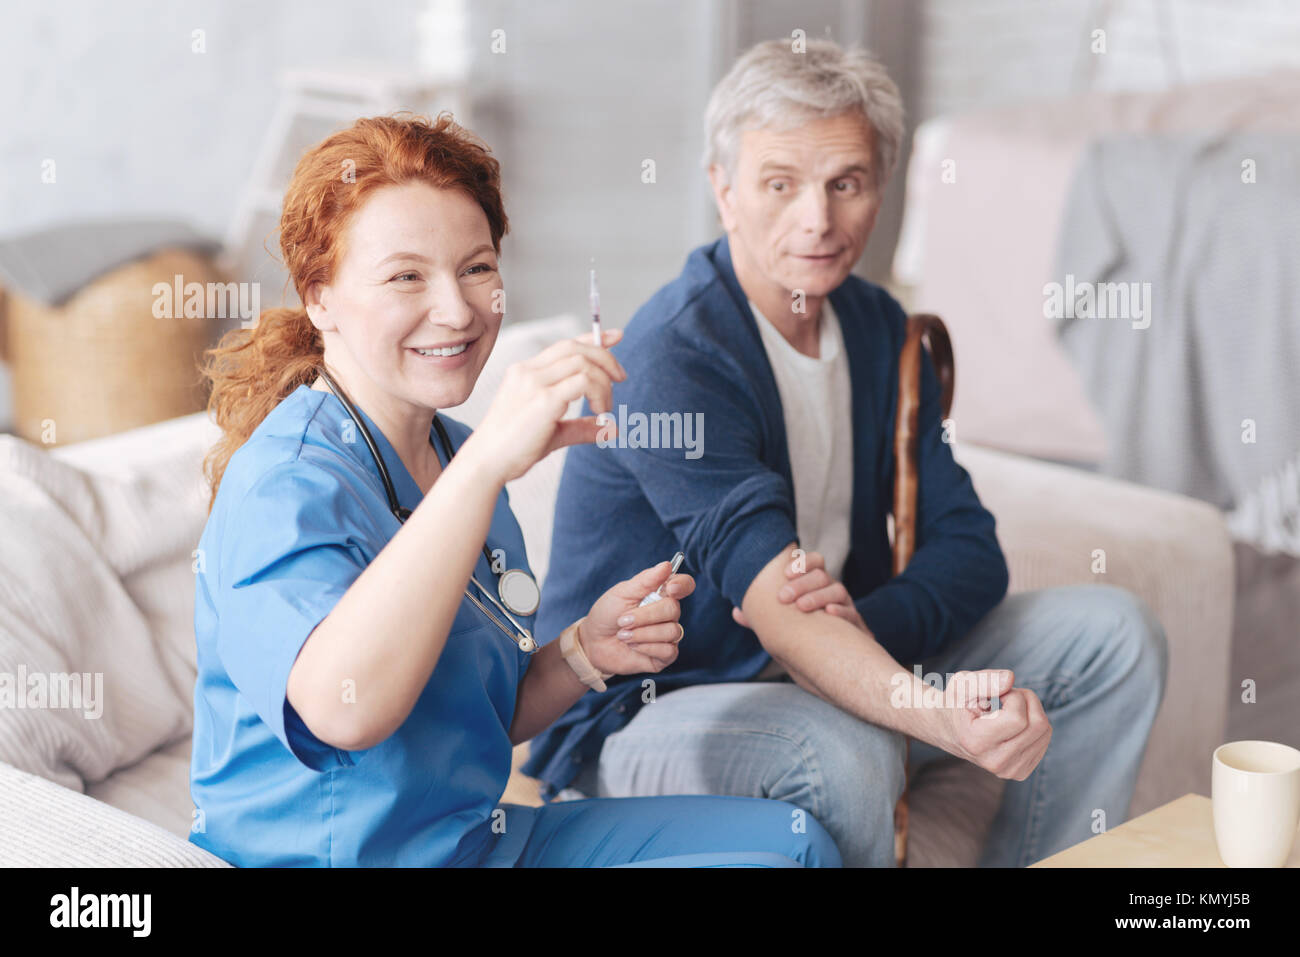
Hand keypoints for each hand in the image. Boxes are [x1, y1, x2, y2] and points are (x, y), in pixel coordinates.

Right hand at [460, 329, 626, 484]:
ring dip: (604, 382)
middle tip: (621, 378)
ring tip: (605, 408)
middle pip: (576, 347)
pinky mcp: (543, 399)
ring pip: (583, 362)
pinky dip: (599, 393)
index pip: (565, 345)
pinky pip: (583, 381)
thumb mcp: (553, 432)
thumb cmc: (514, 449)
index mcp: (525, 372)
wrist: (487, 463)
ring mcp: (534, 382)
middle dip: (605, 357)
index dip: (593, 338)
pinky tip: (599, 412)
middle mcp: (528, 371)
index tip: (616, 337)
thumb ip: (580, 427)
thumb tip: (611, 429)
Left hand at [578, 561, 695, 675]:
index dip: (682, 585)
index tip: (670, 589)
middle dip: (645, 616)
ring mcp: (668, 635)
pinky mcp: (664, 656)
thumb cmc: (607, 613)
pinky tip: (633, 646)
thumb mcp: (622, 593)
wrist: (593, 642)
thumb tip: (667, 565)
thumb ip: (645, 580)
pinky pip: (668, 651)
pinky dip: (647, 647)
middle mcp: (668, 614)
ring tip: (623, 635)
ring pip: (672, 631)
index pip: (685, 585)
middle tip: (623, 620)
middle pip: (674, 609)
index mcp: (661, 594)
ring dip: (643, 633)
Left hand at [731, 549, 865, 630]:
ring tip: (802, 606)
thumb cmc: (808, 632)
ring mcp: (846, 606)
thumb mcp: (785, 621)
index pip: (814, 562)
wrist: (836, 657)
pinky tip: (829, 614)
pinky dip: (842, 612)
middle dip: (802, 583)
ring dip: (818, 596)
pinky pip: (853, 614)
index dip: (801, 563)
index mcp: (816, 585)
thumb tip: (736, 612)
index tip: (786, 572)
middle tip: (783, 597)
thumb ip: (763, 616)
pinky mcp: (857, 625)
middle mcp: (832, 591)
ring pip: (837, 591)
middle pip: (822, 576)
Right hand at [931, 669, 1051, 780]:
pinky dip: (1034, 724)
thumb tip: (1010, 678)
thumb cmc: (954, 702)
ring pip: (1044, 732)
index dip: (1013, 696)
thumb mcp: (961, 684)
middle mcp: (993, 762)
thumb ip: (984, 680)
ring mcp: (1008, 770)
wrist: (945, 728)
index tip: (998, 693)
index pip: (1018, 718)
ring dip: (1032, 710)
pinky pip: (1044, 740)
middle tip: (1007, 695)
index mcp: (976, 742)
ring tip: (1008, 708)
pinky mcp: (1019, 772)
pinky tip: (1014, 723)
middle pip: (1037, 725)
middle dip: (1027, 700)